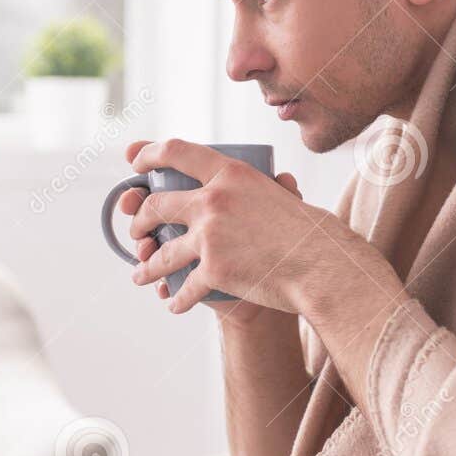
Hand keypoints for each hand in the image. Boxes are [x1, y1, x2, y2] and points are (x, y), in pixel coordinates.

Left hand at [118, 138, 368, 315]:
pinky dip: (177, 300)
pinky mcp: (213, 270)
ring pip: (161, 253)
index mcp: (230, 173)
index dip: (148, 154)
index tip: (135, 162)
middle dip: (139, 222)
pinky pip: (184, 288)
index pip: (176, 151)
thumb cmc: (311, 232)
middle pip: (156, 205)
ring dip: (146, 267)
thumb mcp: (287, 196)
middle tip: (137, 234)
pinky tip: (174, 304)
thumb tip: (282, 181)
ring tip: (141, 276)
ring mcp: (209, 236)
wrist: (321, 265)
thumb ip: (275, 187)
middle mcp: (213, 200)